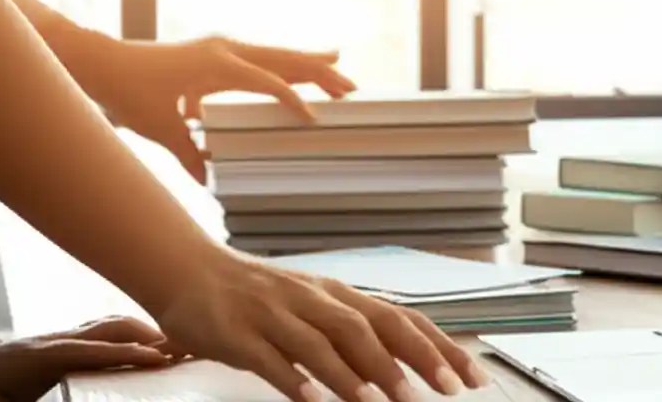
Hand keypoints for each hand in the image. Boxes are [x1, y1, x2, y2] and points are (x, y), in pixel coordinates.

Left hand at [0, 318, 171, 401]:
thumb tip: (69, 400)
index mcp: (42, 354)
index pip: (92, 349)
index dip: (126, 353)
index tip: (157, 358)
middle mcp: (60, 338)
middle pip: (111, 327)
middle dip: (149, 335)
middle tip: (185, 348)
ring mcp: (68, 334)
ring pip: (114, 324)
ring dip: (146, 331)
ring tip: (178, 345)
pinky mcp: (73, 338)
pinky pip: (110, 329)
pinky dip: (135, 333)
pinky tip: (152, 344)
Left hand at [74, 35, 354, 182]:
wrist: (103, 63)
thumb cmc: (129, 93)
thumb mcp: (161, 129)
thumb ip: (189, 153)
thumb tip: (209, 182)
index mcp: (215, 65)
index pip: (266, 81)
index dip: (292, 99)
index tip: (314, 117)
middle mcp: (225, 50)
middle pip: (283, 59)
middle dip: (318, 73)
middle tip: (350, 88)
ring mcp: (223, 47)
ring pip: (277, 53)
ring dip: (308, 62)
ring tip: (340, 67)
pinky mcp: (219, 51)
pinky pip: (262, 55)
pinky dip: (286, 61)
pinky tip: (303, 64)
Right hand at [155, 250, 491, 401]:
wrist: (192, 272)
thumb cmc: (262, 297)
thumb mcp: (316, 309)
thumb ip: (354, 337)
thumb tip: (400, 370)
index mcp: (340, 295)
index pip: (401, 319)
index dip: (438, 347)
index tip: (469, 377)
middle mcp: (315, 300)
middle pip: (371, 327)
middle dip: (410, 360)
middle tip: (441, 392)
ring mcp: (277, 314)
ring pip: (324, 342)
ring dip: (356, 374)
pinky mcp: (239, 334)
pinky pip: (269, 358)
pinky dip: (291, 378)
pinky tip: (308, 399)